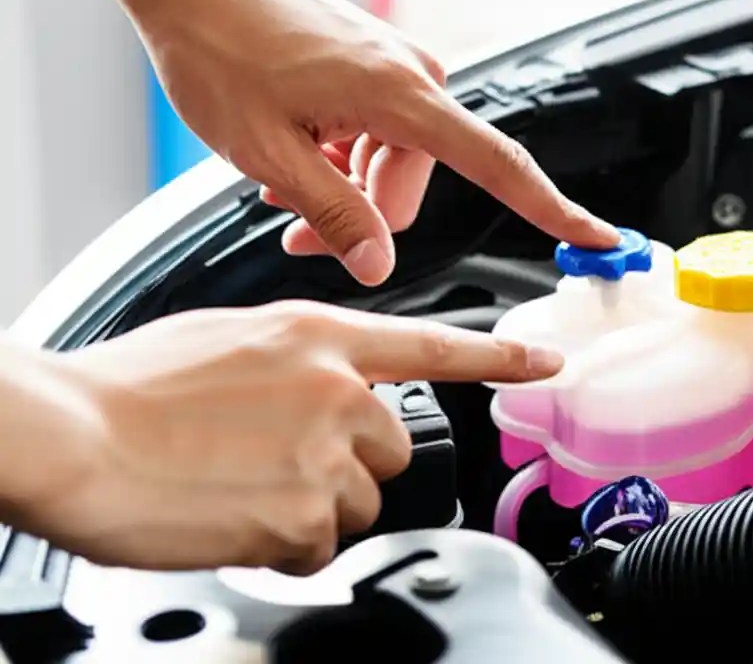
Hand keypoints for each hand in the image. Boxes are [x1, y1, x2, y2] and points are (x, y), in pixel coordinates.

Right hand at [15, 301, 561, 574]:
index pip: (434, 347)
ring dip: (313, 508)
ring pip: (359, 503)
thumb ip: (300, 360)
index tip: (548, 363)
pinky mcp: (307, 515)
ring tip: (243, 489)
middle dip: (348, 466)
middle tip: (276, 465)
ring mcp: (328, 453)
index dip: (500, 359)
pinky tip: (232, 517)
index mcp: (320, 337)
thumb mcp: (232, 339)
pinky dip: (282, 545)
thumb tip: (326, 390)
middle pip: (393, 450)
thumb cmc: (132, 390)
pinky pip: (319, 547)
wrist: (74, 436)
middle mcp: (339, 390)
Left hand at [88, 0, 618, 284]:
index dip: (554, 209)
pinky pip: (376, 135)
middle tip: (295, 230)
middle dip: (363, 218)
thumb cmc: (218, 51)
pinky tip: (292, 157)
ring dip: (343, 189)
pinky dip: (339, 159)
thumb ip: (333, 216)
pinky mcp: (374, 67)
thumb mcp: (268, 153)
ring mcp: (394, 69)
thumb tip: (380, 265)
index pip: (499, 165)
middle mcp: (412, 77)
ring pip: (393, 166)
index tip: (599, 235)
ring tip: (278, 185)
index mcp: (400, 96)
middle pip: (418, 185)